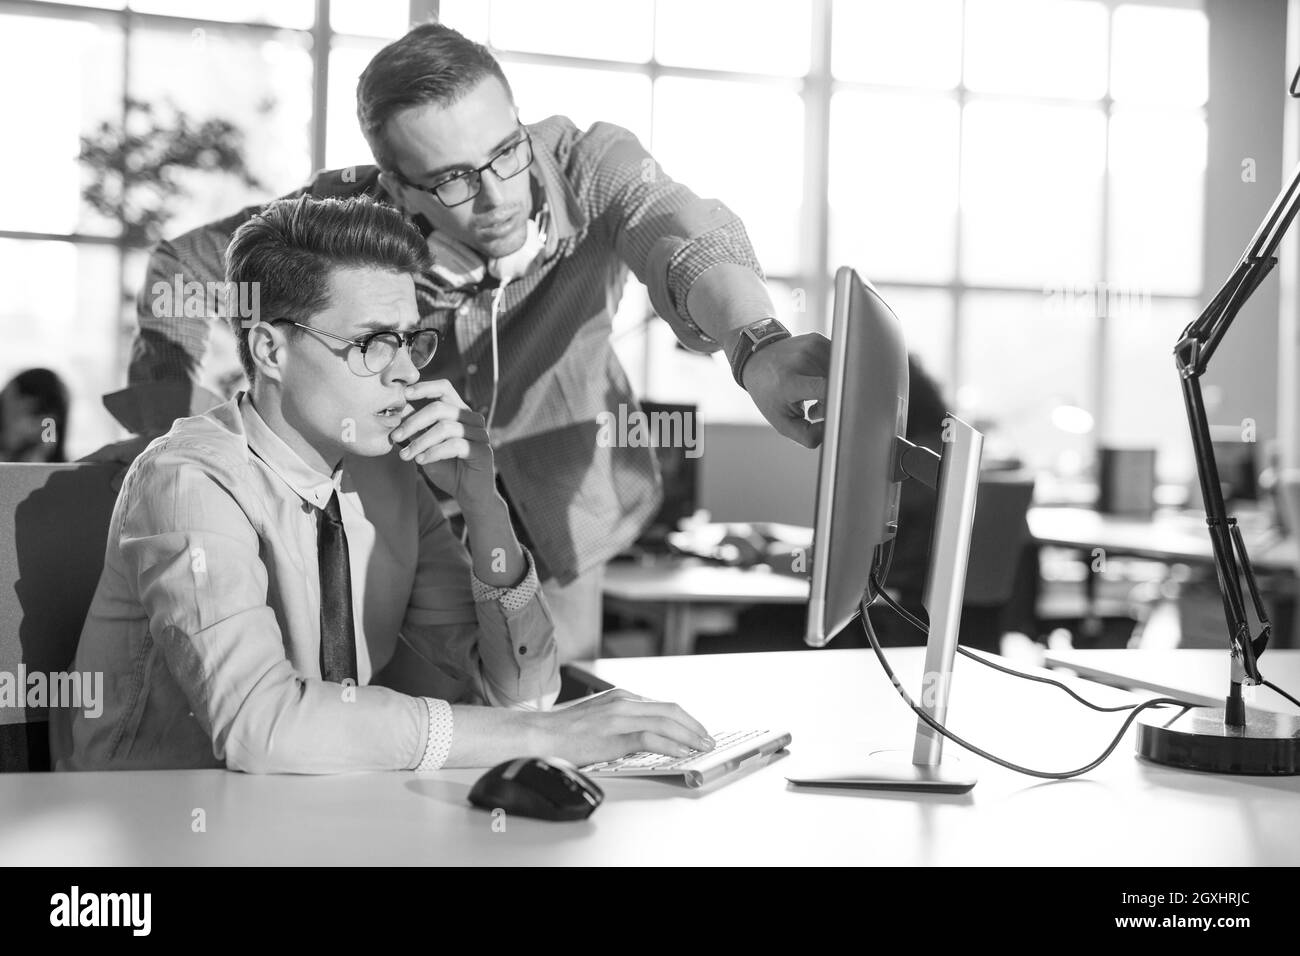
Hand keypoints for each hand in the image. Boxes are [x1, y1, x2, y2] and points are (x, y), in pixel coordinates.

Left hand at [389, 379, 495, 509]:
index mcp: (459, 411)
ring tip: (406, 456)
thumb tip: (397, 407)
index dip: (424, 387)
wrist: (469, 494)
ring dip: (420, 442)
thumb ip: (417, 427)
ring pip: (445, 427)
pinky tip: (421, 462)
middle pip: (439, 408)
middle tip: (394, 437)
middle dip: (413, 422)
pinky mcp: (482, 451)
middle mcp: (472, 419)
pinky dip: (433, 453)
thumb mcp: (426, 444)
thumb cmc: (448, 467)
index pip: (444, 388)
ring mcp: (480, 434)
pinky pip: (454, 445)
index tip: (404, 394)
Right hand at [536, 690, 714, 766]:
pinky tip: (681, 752)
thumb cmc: (566, 731)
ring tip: (701, 747)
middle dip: (694, 726)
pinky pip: (649, 737)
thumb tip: (647, 734)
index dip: (686, 719)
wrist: (539, 734)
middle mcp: (623, 702)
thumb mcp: (599, 717)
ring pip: (665, 721)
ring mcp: (618, 718)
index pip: (663, 705)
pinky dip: (670, 744)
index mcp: (621, 697)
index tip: (698, 731)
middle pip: (670, 710)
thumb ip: (622, 720)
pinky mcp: (612, 736)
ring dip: (689, 736)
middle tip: (707, 739)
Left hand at [741, 332, 829, 447]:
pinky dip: (831, 375)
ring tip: (813, 395)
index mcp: (789, 382)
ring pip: (839, 374)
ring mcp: (810, 347)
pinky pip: (836, 363)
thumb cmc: (769, 394)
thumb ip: (808, 435)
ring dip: (832, 388)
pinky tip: (816, 379)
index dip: (835, 402)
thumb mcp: (782, 422)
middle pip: (834, 385)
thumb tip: (833, 432)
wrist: (756, 360)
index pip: (823, 388)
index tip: (834, 413)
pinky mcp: (817, 339)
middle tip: (815, 410)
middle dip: (831, 402)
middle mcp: (800, 360)